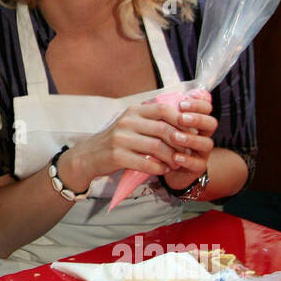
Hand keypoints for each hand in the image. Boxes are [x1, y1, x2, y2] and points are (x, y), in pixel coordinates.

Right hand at [60, 97, 211, 190]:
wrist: (89, 156)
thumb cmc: (116, 141)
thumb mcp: (131, 124)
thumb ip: (152, 121)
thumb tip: (184, 122)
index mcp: (133, 111)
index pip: (163, 110)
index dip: (181, 120)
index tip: (191, 132)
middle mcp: (127, 122)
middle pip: (163, 129)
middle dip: (180, 142)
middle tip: (188, 151)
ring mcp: (121, 139)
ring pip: (156, 147)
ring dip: (172, 157)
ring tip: (178, 163)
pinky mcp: (117, 156)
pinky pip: (146, 162)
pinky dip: (159, 168)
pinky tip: (164, 170)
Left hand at [161, 93, 218, 191]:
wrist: (165, 167)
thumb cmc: (164, 142)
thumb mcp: (163, 127)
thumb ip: (163, 115)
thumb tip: (154, 101)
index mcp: (197, 123)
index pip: (206, 108)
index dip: (197, 105)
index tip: (181, 104)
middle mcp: (203, 135)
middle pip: (211, 123)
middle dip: (197, 119)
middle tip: (181, 119)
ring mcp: (203, 152)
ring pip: (206, 143)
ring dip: (190, 139)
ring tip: (174, 137)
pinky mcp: (199, 167)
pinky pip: (198, 164)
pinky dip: (187, 160)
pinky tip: (176, 157)